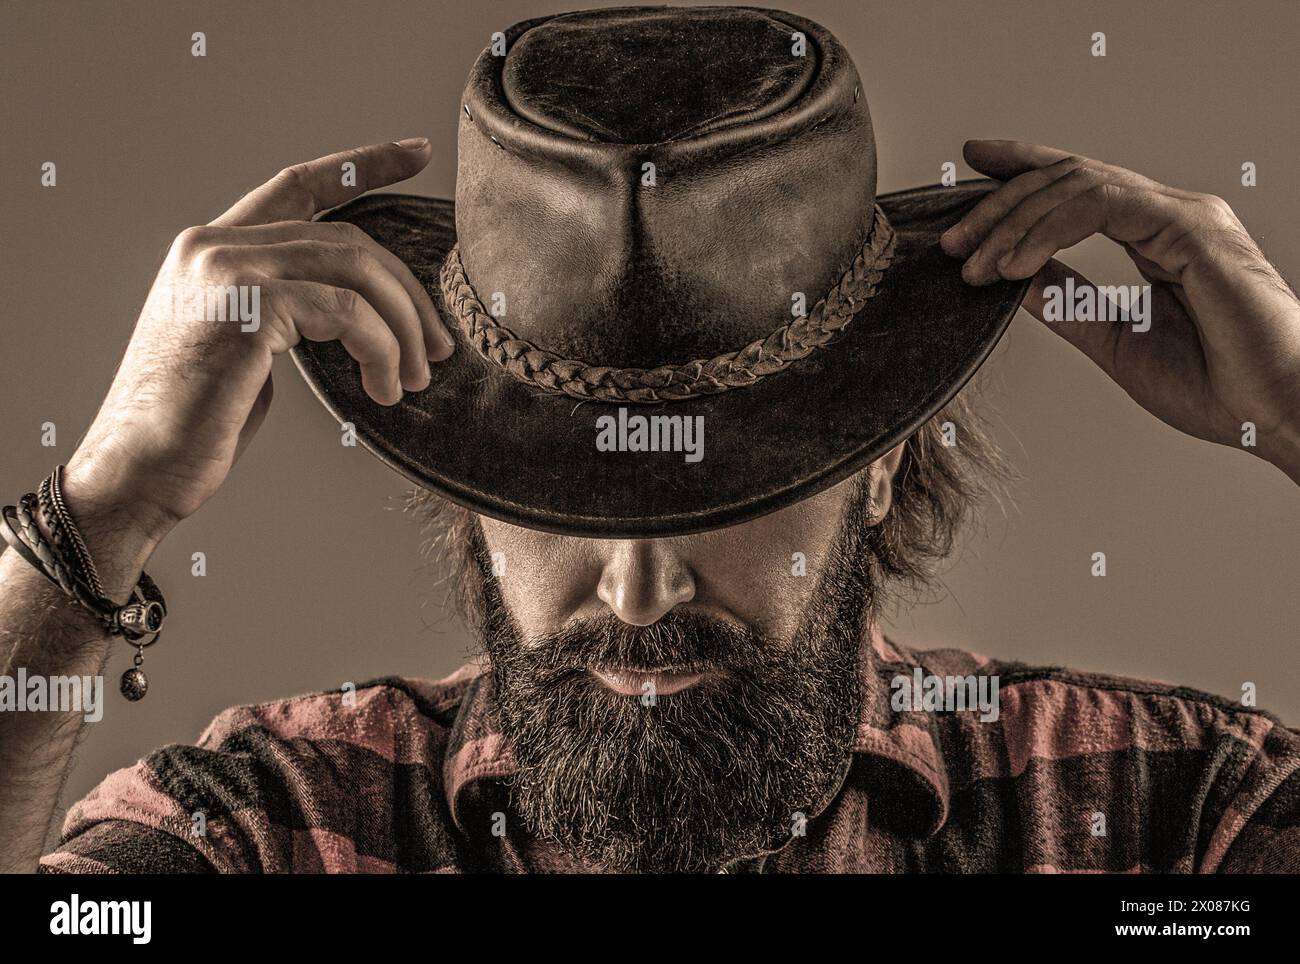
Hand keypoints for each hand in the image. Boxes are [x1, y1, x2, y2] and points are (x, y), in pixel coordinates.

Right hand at [62, 139, 454, 594]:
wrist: (140, 469)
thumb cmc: (196, 423)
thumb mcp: (248, 348)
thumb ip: (291, 309)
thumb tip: (365, 313)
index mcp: (214, 246)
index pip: (299, 184)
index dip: (363, 164)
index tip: (419, 151)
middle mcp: (215, 243)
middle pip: (349, 239)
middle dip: (407, 294)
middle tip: (438, 349)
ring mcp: (226, 268)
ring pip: (356, 270)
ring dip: (403, 328)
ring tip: (415, 378)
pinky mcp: (246, 305)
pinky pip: (347, 312)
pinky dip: (381, 350)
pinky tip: (382, 389)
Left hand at [942, 139, 1299, 483]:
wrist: (1275, 413)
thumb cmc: (1218, 387)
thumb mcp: (1115, 339)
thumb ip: (1068, 302)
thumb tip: (1015, 279)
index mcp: (1159, 236)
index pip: (1080, 188)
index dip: (1024, 172)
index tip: (971, 171)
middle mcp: (1172, 215)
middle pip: (1070, 178)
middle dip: (1002, 202)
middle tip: (953, 240)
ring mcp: (1185, 217)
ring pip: (1079, 184)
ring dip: (1015, 222)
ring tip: (975, 263)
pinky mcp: (1192, 230)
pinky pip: (1104, 205)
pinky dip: (1049, 230)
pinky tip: (1014, 263)